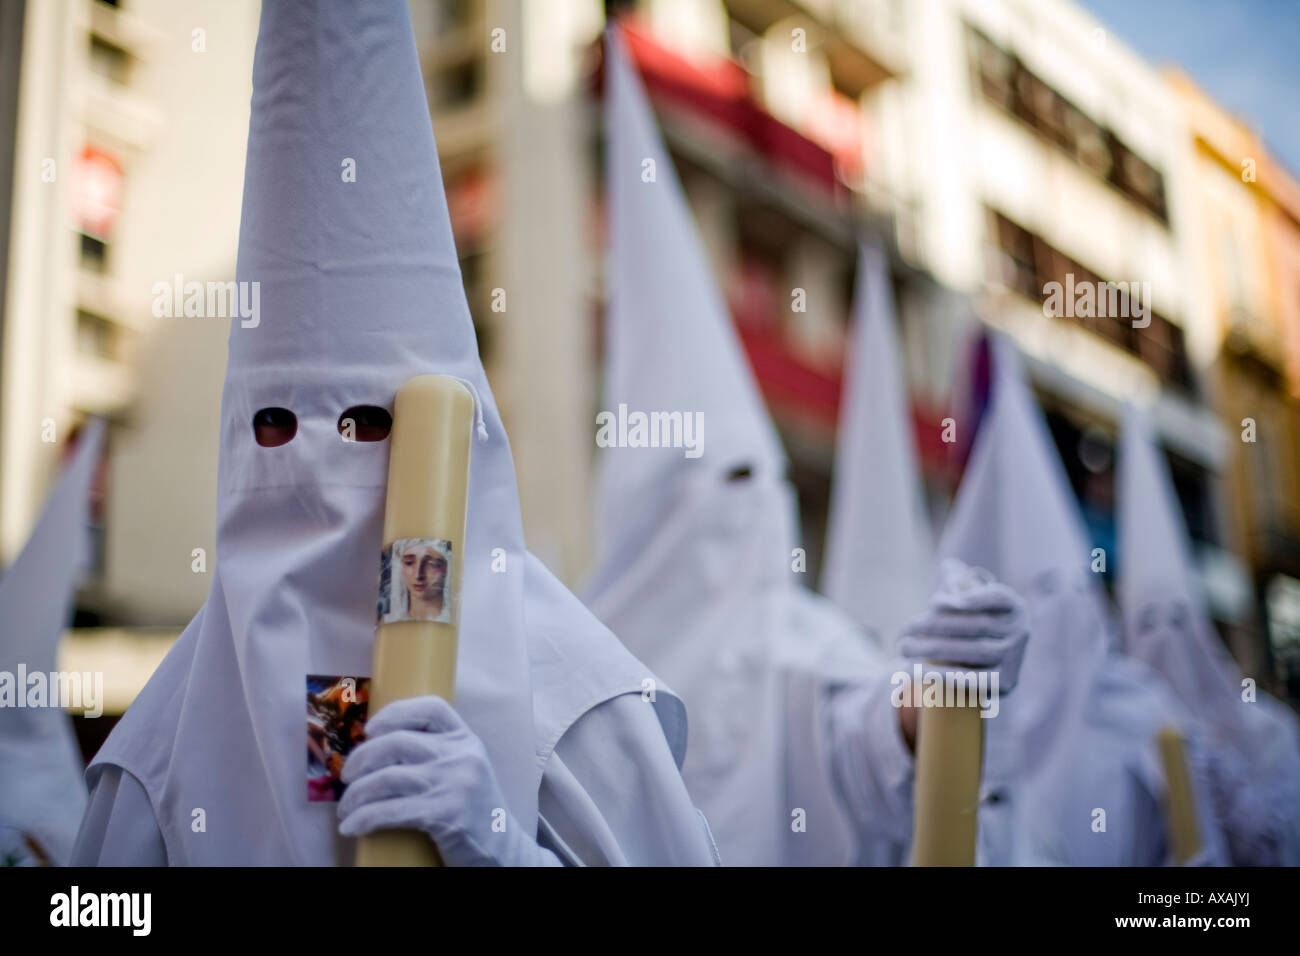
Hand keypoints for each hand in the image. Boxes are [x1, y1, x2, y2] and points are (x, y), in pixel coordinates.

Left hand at [338, 695, 559, 865]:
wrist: (502, 849)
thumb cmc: (474, 809)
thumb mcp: (465, 769)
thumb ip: (437, 753)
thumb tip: (379, 747)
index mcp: (466, 740)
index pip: (432, 708)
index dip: (396, 712)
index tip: (370, 729)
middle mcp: (461, 756)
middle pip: (398, 742)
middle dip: (361, 758)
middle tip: (346, 776)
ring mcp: (454, 784)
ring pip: (388, 778)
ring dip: (356, 795)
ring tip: (346, 808)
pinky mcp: (445, 814)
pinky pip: (390, 811)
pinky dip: (363, 819)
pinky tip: (351, 827)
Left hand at [899, 559, 1028, 692]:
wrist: (983, 663)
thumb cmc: (967, 623)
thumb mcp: (967, 598)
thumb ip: (958, 581)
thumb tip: (949, 567)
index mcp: (1013, 605)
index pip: (994, 597)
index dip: (967, 598)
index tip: (934, 602)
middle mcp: (1021, 630)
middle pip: (977, 625)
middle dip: (938, 624)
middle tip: (908, 627)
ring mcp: (1016, 658)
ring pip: (973, 650)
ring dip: (935, 649)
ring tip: (906, 647)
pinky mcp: (1006, 683)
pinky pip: (974, 678)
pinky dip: (946, 674)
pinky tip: (920, 671)